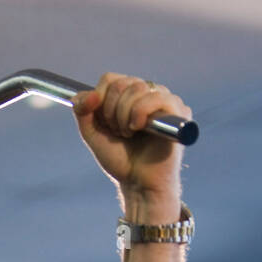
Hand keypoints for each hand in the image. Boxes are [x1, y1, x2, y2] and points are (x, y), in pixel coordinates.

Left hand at [72, 73, 191, 200]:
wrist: (138, 183)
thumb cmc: (120, 159)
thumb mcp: (92, 133)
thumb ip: (83, 110)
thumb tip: (91, 93)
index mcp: (129, 96)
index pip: (110, 79)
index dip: (100, 99)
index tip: (104, 123)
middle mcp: (149, 93)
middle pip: (123, 83)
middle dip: (112, 111)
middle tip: (119, 132)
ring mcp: (165, 101)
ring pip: (138, 88)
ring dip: (125, 115)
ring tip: (130, 133)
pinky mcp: (178, 112)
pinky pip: (156, 97)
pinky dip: (141, 113)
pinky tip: (139, 129)